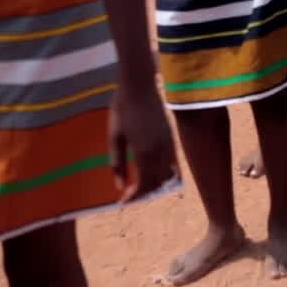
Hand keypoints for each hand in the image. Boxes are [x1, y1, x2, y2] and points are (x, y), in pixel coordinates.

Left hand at [108, 83, 177, 202]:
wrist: (140, 86)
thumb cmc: (122, 109)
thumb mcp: (114, 137)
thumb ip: (117, 162)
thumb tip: (119, 185)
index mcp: (143, 152)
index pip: (143, 184)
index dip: (134, 196)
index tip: (123, 201)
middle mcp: (159, 151)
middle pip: (157, 182)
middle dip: (144, 192)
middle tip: (130, 194)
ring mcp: (168, 143)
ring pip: (167, 174)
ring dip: (155, 183)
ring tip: (141, 184)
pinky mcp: (171, 136)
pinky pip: (172, 162)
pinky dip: (165, 172)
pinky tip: (155, 172)